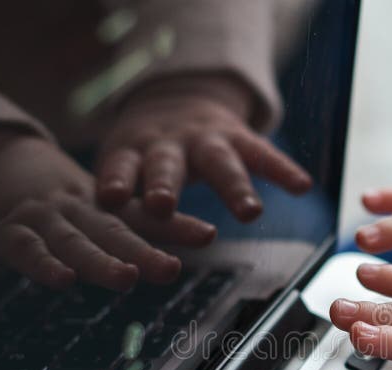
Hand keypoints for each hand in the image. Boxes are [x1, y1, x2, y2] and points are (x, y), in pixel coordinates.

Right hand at [0, 133, 216, 289]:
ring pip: (75, 242)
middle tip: (171, 269)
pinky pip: (27, 250)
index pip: (145, 215)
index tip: (208, 234)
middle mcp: (79, 211)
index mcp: (104, 207)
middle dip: (145, 252)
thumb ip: (129, 231)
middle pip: (115, 232)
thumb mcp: (95, 209)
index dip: (176, 225)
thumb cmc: (54, 201)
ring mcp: (43, 221)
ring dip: (101, 261)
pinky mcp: (6, 233)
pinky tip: (64, 281)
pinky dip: (44, 265)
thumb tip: (175, 259)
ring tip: (127, 278)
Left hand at [95, 74, 311, 218]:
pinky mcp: (240, 138)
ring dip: (233, 187)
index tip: (110, 198)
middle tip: (161, 205)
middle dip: (165, 185)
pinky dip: (282, 171)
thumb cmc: (143, 149)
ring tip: (249, 213)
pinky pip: (264, 155)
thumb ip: (117, 195)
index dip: (116, 180)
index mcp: (133, 151)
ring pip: (219, 163)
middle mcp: (169, 144)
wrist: (176, 96)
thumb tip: (89, 251)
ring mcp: (207, 140)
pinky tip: (302, 186)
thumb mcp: (123, 162)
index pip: (121, 166)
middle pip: (166, 165)